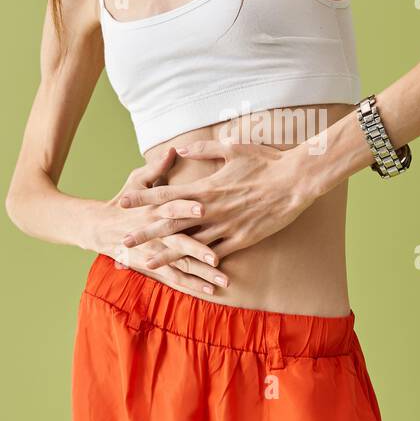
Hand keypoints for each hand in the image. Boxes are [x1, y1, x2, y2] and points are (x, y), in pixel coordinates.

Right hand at [92, 147, 229, 293]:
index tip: (202, 208)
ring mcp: (155, 250)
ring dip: (202, 274)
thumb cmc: (123, 201)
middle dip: (198, 250)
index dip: (185, 207)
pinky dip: (192, 284)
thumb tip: (173, 149)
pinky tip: (210, 292)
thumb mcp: (137, 181)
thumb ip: (157, 167)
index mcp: (154, 208)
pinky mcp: (153, 264)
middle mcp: (156, 231)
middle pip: (179, 242)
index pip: (171, 206)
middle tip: (217, 258)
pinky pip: (175, 276)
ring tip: (224, 281)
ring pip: (181, 264)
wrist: (97, 227)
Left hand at [118, 137, 314, 262]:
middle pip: (171, 223)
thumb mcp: (233, 148)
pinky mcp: (243, 239)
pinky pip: (218, 253)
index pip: (166, 193)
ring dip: (167, 254)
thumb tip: (180, 150)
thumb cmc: (266, 160)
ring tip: (146, 263)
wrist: (296, 180)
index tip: (123, 202)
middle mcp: (212, 209)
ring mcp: (227, 226)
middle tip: (123, 241)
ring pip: (190, 244)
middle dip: (145, 233)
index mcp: (206, 187)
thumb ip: (203, 149)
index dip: (143, 198)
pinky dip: (201, 263)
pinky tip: (188, 272)